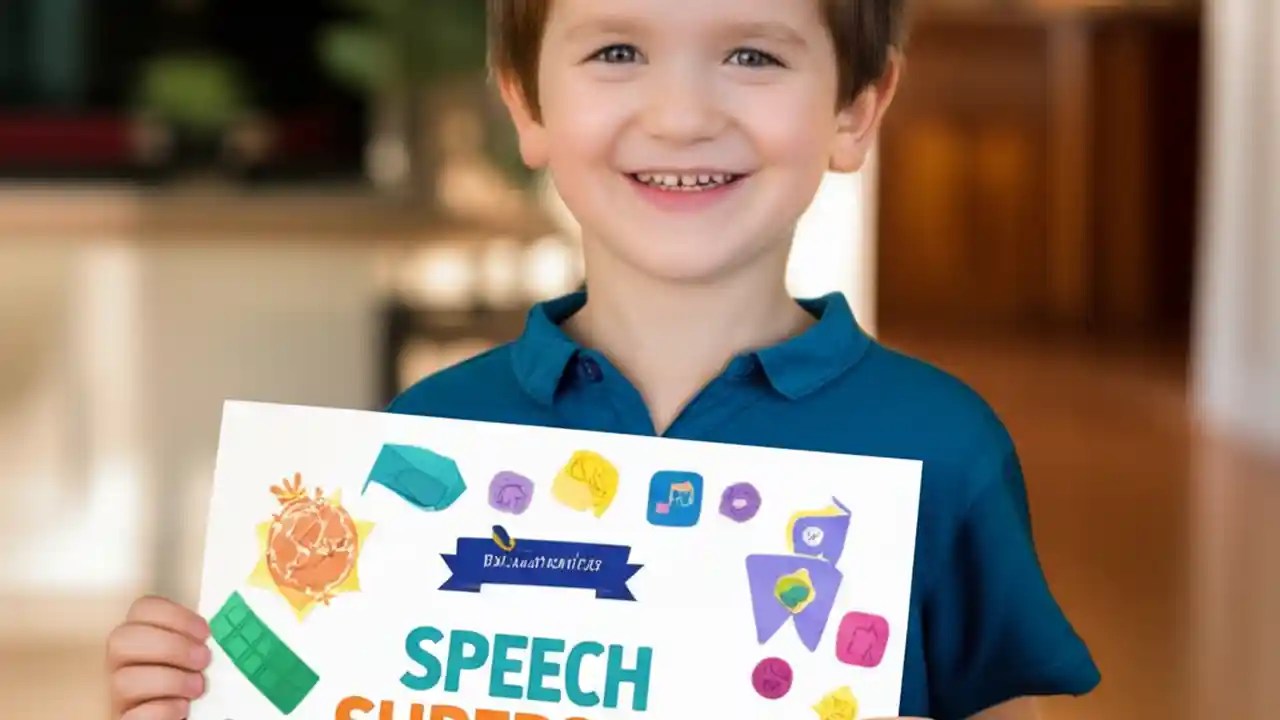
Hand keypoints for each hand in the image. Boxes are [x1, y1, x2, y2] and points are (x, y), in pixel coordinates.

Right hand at [106, 595, 211, 718]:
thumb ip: (200, 638)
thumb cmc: (196, 678)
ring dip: (170, 680)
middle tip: (203, 659)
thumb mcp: (197, 652)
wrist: (196, 711)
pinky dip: (162, 709)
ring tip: (198, 687)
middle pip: (122, 640)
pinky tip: (182, 707)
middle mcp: (122, 662)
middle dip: (170, 647)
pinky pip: (134, 715)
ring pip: (124, 680)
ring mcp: (118, 694)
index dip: (175, 615)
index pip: (142, 608)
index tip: (205, 632)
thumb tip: (225, 627)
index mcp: (140, 636)